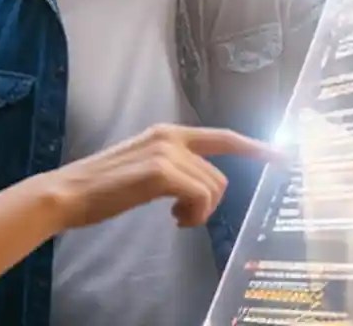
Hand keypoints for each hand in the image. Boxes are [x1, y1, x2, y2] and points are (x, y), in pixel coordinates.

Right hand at [39, 124, 280, 230]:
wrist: (70, 193)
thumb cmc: (102, 188)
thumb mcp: (142, 168)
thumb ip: (171, 168)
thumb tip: (199, 187)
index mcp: (167, 132)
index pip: (222, 137)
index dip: (255, 148)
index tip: (283, 157)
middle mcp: (170, 136)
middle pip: (218, 176)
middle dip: (208, 204)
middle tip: (180, 217)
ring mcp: (166, 152)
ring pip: (212, 189)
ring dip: (198, 212)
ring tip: (173, 218)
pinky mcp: (161, 172)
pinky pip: (200, 198)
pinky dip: (193, 214)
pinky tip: (173, 219)